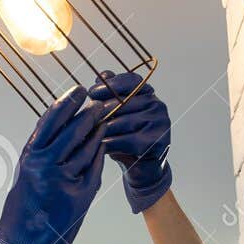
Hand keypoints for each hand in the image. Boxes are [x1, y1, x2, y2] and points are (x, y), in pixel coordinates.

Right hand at [0, 83, 113, 243]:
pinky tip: (104, 146)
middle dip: (89, 114)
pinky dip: (100, 155)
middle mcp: (45, 165)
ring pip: (87, 147)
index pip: (50, 120)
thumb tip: (56, 122)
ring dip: (98, 132)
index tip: (79, 90)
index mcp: (29, 156)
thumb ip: (40, 150)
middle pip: (73, 130)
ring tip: (105, 122)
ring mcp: (63, 180)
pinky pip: (94, 168)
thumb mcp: (25, 173)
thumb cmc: (23, 207)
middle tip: (101, 104)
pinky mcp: (79, 195)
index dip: (67, 102)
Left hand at [87, 70, 171, 213]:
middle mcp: (157, 104)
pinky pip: (129, 140)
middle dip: (101, 111)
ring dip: (103, 129)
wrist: (140, 167)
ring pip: (124, 122)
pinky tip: (98, 147)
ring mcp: (161, 122)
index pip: (131, 80)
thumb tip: (102, 75)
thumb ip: (110, 95)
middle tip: (83, 119)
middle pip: (124, 102)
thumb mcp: (115, 115)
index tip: (91, 93)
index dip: (111, 84)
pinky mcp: (159, 141)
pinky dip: (111, 144)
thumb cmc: (123, 137)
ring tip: (86, 134)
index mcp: (148, 93)